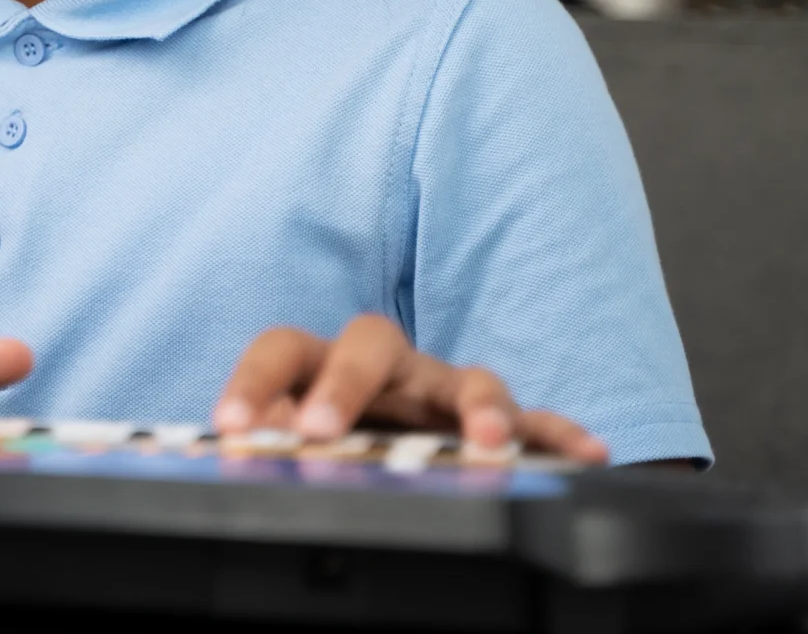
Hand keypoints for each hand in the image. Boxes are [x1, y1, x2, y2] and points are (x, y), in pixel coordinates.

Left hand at [212, 316, 607, 462]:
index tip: (232, 428)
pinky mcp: (497, 423)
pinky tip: (589, 455)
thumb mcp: (293, 446)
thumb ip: (266, 448)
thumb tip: (218, 465)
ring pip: (466, 378)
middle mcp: (387, 368)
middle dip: (346, 382)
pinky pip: (536, 421)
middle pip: (370, 343)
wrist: (386, 451)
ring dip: (478, 406)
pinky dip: (559, 435)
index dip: (255, 382)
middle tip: (322, 429)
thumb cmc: (335, 443)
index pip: (284, 349)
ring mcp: (445, 391)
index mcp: (322, 366)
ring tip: (488, 444)